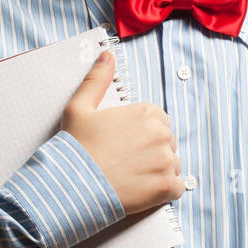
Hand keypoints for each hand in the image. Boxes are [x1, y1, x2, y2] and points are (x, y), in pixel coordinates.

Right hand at [61, 51, 185, 214]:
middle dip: (151, 151)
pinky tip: (142, 191)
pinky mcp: (167, 187)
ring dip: (158, 171)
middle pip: (166, 142)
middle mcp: (161, 134)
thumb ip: (97, 79)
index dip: (142, 133)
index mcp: (145, 113)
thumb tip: (107, 56)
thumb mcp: (80, 107)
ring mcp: (166, 162)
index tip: (125, 143)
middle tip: (126, 162)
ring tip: (132, 177)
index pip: (158, 120)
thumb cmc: (75, 147)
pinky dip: (163, 191)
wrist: (72, 187)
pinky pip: (176, 188)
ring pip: (172, 165)